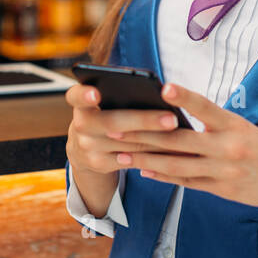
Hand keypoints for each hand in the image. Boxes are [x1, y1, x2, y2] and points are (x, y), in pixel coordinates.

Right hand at [63, 82, 192, 177]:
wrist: (84, 147)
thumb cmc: (105, 113)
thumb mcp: (103, 103)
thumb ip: (119, 96)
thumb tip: (159, 94)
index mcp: (80, 103)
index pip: (76, 96)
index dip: (84, 95)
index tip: (96, 93)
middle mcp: (79, 125)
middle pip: (112, 122)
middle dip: (144, 120)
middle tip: (171, 119)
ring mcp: (87, 147)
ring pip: (126, 144)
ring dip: (156, 140)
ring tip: (180, 134)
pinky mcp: (99, 164)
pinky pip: (130, 160)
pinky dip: (152, 155)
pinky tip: (172, 150)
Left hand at [111, 82, 257, 210]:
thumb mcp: (248, 130)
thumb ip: (215, 127)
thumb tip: (178, 122)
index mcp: (236, 126)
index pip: (206, 107)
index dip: (184, 97)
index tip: (163, 87)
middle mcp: (228, 148)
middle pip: (179, 140)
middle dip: (143, 135)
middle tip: (115, 127)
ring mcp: (224, 172)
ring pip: (177, 165)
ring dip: (145, 160)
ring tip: (120, 154)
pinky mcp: (223, 190)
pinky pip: (187, 183)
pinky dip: (164, 177)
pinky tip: (145, 171)